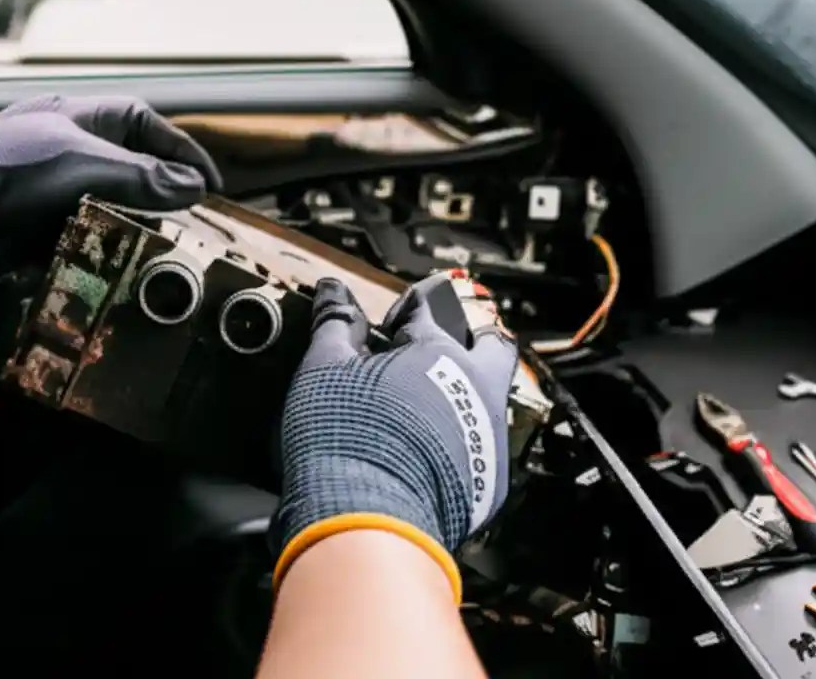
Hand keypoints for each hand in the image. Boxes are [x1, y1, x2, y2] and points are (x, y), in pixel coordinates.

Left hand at [0, 94, 219, 321]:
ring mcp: (49, 189)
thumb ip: (145, 177)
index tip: (208, 182)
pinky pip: (79, 240)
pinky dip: (96, 253)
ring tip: (157, 250)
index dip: (180, 151)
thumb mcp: (88, 165)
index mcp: (79, 118)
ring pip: (106, 209)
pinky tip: (112, 267)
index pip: (145, 124)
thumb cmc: (10, 170)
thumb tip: (191, 189)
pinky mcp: (35, 227)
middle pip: (129, 170)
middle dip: (157, 196)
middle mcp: (66, 149)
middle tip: (188, 221)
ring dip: (129, 229)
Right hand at [271, 273, 517, 602]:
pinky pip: (482, 453)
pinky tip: (425, 458)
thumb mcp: (324, 368)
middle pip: (491, 345)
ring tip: (421, 410)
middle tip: (433, 352)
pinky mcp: (485, 487)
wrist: (364, 524)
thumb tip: (334, 291)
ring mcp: (487, 440)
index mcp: (439, 352)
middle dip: (468, 339)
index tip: (389, 321)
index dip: (407, 308)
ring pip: (490, 401)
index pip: (431, 307)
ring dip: (462, 397)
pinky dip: (458, 447)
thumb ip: (334, 322)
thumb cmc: (343, 440)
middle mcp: (476, 390)